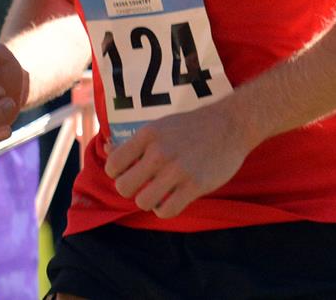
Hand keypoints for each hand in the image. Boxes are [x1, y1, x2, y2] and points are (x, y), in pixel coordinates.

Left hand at [104, 101, 255, 218]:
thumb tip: (106, 149)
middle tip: (142, 186)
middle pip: (123, 187)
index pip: (112, 165)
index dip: (117, 173)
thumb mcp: (157, 127)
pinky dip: (164, 210)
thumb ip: (133, 142)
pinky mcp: (196, 184)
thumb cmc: (189, 128)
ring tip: (157, 194)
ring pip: (143, 202)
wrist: (229, 125)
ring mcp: (177, 169)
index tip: (130, 172)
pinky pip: (167, 210)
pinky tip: (170, 201)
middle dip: (129, 190)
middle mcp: (159, 152)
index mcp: (146, 136)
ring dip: (147, 202)